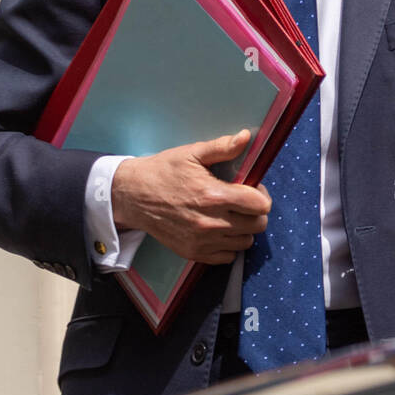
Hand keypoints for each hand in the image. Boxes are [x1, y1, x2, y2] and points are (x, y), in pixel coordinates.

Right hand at [111, 130, 270, 264]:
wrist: (133, 196)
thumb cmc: (163, 171)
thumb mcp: (192, 153)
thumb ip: (222, 147)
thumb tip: (245, 137)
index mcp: (214, 195)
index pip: (260, 205)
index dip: (261, 195)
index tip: (252, 188)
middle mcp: (211, 223)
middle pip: (257, 225)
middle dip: (256, 212)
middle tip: (243, 201)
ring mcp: (202, 241)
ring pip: (245, 242)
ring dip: (244, 228)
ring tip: (232, 215)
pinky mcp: (193, 253)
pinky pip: (228, 257)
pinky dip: (229, 245)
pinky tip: (220, 229)